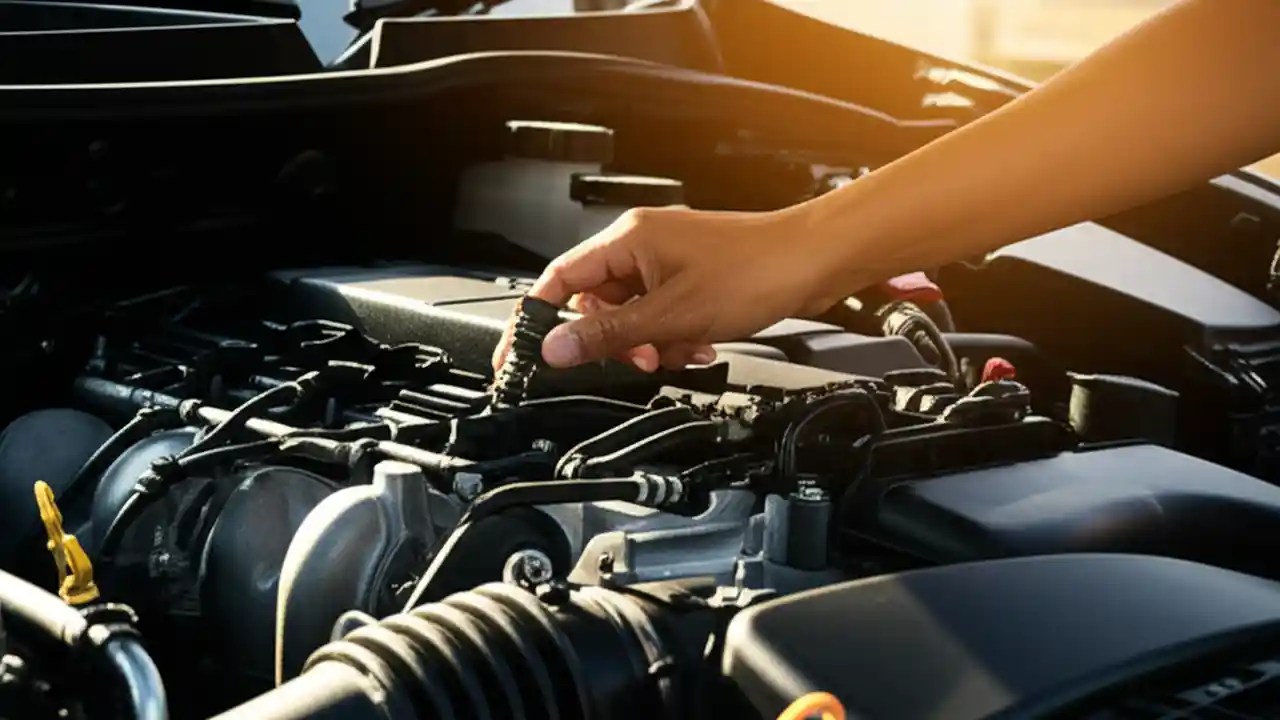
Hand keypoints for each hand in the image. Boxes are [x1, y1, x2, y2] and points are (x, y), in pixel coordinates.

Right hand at [491, 205, 854, 372]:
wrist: (812, 262)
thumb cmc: (754, 271)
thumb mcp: (670, 316)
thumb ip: (608, 335)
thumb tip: (556, 348)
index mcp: (626, 240)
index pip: (558, 281)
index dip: (536, 321)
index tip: (520, 355)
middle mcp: (640, 244)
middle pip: (596, 303)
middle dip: (615, 340)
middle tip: (640, 358)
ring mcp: (666, 260)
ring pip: (631, 314)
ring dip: (650, 342)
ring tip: (680, 348)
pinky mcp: (689, 277)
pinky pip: (660, 314)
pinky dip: (673, 335)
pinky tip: (699, 341)